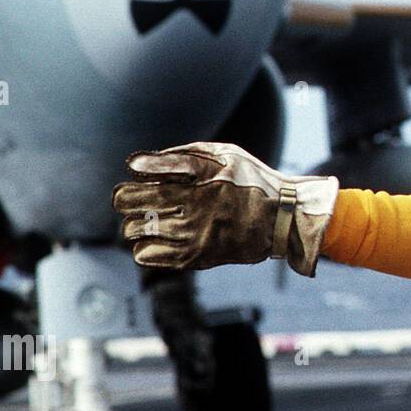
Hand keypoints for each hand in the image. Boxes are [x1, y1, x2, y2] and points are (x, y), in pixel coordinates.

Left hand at [112, 142, 338, 276]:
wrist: (283, 219)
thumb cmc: (252, 180)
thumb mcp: (225, 154)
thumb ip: (182, 155)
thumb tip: (139, 164)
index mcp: (198, 177)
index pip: (142, 174)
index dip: (134, 176)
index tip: (140, 177)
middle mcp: (192, 206)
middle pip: (129, 203)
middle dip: (127, 200)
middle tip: (137, 201)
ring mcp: (192, 234)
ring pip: (134, 230)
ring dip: (136, 224)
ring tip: (149, 221)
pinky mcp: (195, 257)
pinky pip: (146, 254)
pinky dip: (143, 246)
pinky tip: (157, 239)